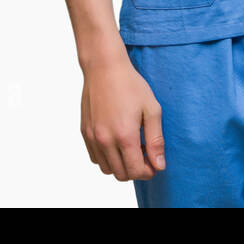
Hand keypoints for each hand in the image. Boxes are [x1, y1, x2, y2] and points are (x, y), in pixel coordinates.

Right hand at [81, 51, 165, 181]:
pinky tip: (118, 142)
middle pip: (121, 174)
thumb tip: (159, 165)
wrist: (104, 68)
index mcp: (124, 136)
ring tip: (132, 147)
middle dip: (136, 170)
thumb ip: (156, 140)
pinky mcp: (84, 133)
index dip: (148, 172)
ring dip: (121, 165)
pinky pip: (95, 158)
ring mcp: (92, 138)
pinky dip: (107, 158)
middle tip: (145, 154)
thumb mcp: (152, 109)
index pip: (136, 171)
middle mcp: (105, 140)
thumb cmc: (131, 86)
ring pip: (107, 169)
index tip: (155, 164)